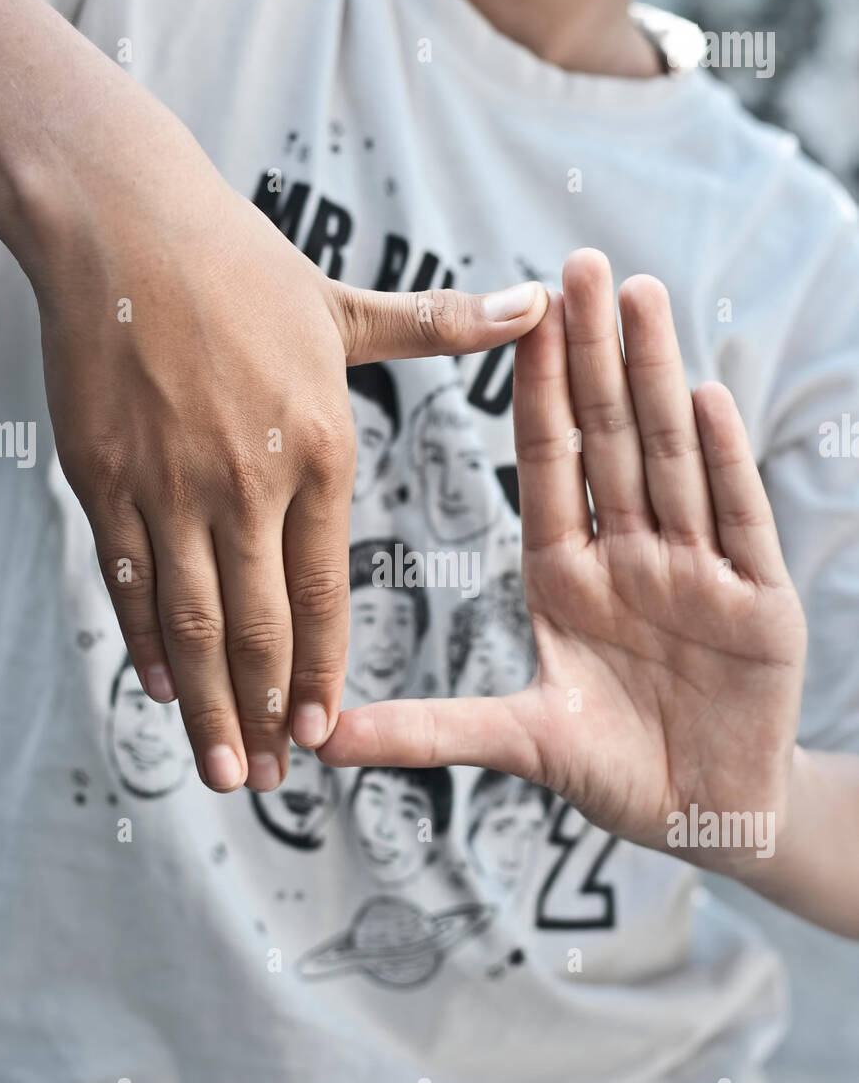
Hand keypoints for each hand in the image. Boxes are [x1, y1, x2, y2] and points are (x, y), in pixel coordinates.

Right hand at [30, 98, 546, 792]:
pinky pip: (129, 581)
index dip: (322, 669)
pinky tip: (159, 690)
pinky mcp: (106, 479)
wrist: (122, 220)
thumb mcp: (347, 307)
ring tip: (223, 769)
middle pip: (257, 626)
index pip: (325, 589)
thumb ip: (441, 328)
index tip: (324, 735)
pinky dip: (144, 642)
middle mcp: (248, 481)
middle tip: (274, 783)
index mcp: (320, 449)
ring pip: (191, 621)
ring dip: (208, 705)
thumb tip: (534, 307)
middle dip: (266, 713)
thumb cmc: (243, 265)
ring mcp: (170, 486)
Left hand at [320, 249, 807, 864]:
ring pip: (672, 458)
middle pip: (612, 439)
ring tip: (640, 297)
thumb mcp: (519, 742)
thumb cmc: (614, 773)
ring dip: (656, 378)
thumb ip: (428, 731)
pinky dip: (724, 463)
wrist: (709, 816)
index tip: (521, 316)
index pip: (551, 464)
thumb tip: (323, 739)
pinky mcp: (759, 602)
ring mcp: (698, 572)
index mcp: (567, 577)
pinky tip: (704, 396)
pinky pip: (738, 521)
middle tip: (580, 265)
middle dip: (596, 354)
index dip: (537, 391)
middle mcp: (632, 557)